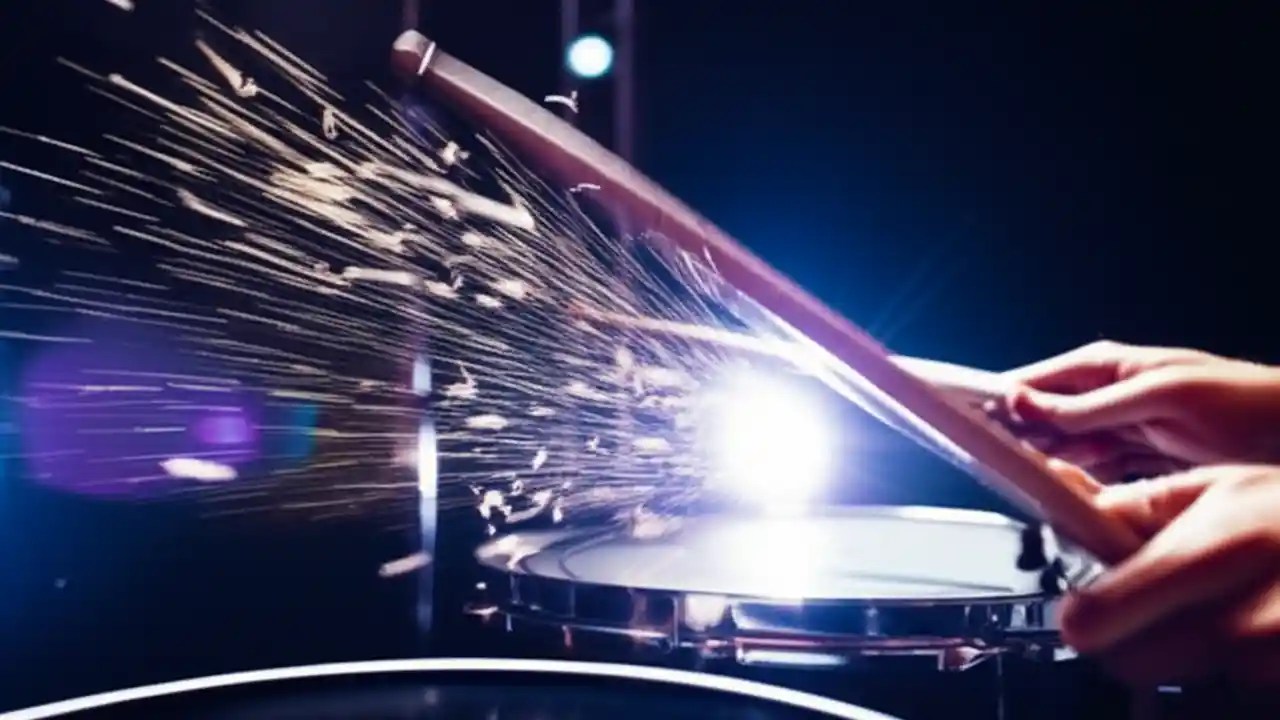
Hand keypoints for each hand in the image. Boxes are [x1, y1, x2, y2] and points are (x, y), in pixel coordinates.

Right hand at [1001, 340, 1279, 481]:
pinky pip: (1094, 473)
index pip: (1028, 382)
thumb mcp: (1157, 398)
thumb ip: (1087, 406)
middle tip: (994, 465)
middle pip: (1039, 421)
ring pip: (1063, 450)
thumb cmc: (1242, 401)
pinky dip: (1080, 486)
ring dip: (1049, 468)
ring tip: (1030, 485)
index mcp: (1104, 366)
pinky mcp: (1140, 460)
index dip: (990, 400)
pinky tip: (1069, 497)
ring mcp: (1121, 428)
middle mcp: (1106, 395)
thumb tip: (1021, 403)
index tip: (955, 417)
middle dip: (1017, 442)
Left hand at [1060, 464, 1279, 685]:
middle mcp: (1240, 622)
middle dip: (1128, 640)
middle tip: (1153, 611)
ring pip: (1181, 684)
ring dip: (1185, 660)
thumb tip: (1063, 502)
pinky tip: (1254, 639)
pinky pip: (1227, 697)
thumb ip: (1137, 507)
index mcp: (1212, 555)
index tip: (1087, 605)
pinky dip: (1227, 679)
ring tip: (1222, 615)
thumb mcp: (1221, 489)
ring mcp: (1270, 667)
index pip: (1096, 618)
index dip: (1083, 614)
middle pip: (1127, 664)